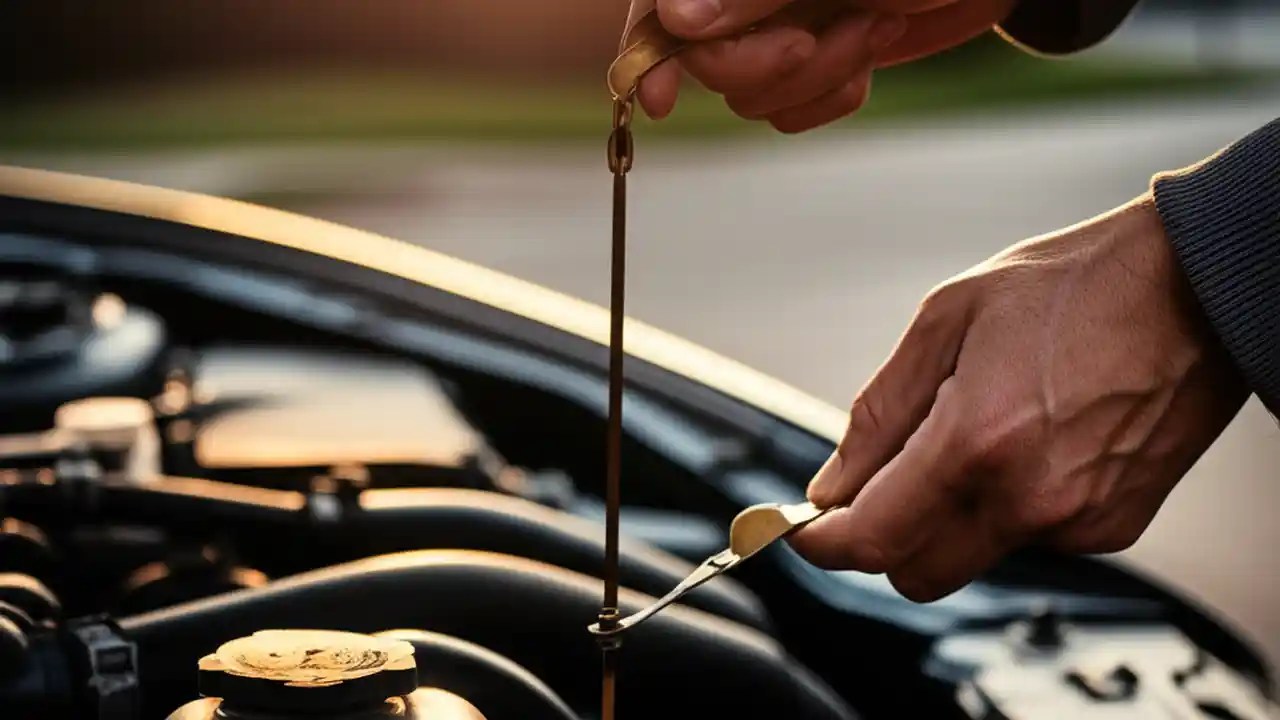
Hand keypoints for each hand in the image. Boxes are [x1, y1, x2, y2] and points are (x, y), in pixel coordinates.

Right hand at [636, 0, 1019, 132]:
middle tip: (812, 42)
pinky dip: (828, 100)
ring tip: (874, 28)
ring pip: (749, 95)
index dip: (649, 50)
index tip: (659, 97)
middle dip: (760, 66)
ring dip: (813, 78)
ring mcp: (783, 24)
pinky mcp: (821, 57)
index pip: (662, 4)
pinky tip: (868, 63)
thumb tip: (676, 20)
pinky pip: (791, 111)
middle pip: (701, 60)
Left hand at [787, 194, 1248, 601]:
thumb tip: (833, 484)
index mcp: (976, 442)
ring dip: (947, 519)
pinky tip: (1031, 442)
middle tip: (881, 481)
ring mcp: (1076, 521)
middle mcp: (1028, 498)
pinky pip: (1028, 540)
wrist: (1195, 289)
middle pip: (915, 574)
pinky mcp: (1113, 527)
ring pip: (970, 557)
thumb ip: (879, 413)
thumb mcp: (948, 320)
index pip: (873, 539)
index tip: (804, 529)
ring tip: (980, 433)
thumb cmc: (1074, 288)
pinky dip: (1007, 508)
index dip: (823, 543)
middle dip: (882, 538)